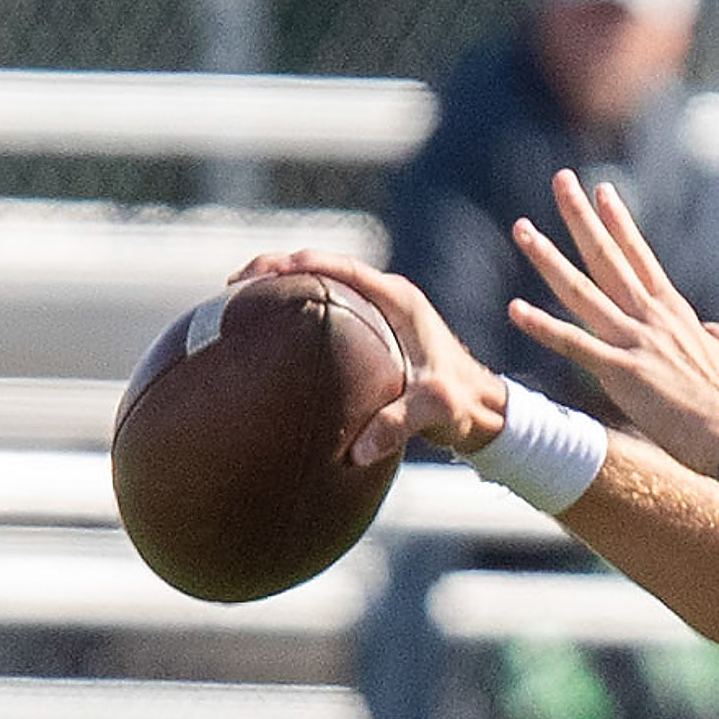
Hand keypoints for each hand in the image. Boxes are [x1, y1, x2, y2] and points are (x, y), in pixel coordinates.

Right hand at [252, 248, 504, 465]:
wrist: (484, 410)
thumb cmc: (462, 406)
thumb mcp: (433, 412)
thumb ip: (398, 426)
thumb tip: (357, 453)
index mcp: (398, 299)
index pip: (339, 267)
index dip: (298, 265)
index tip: (259, 273)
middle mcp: (387, 295)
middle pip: (322, 266)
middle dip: (276, 267)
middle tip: (233, 284)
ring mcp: (380, 309)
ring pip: (323, 283)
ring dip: (283, 284)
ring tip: (238, 299)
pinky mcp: (375, 327)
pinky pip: (329, 306)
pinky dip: (298, 308)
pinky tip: (269, 327)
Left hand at [509, 167, 718, 476]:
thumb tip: (715, 332)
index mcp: (676, 315)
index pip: (641, 258)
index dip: (619, 223)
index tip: (602, 192)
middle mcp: (651, 318)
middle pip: (607, 257)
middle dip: (581, 216)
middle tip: (560, 181)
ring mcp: (634, 342)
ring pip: (581, 291)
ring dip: (548, 258)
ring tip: (522, 229)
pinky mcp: (622, 373)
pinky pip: (573, 345)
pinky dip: (542, 327)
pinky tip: (514, 309)